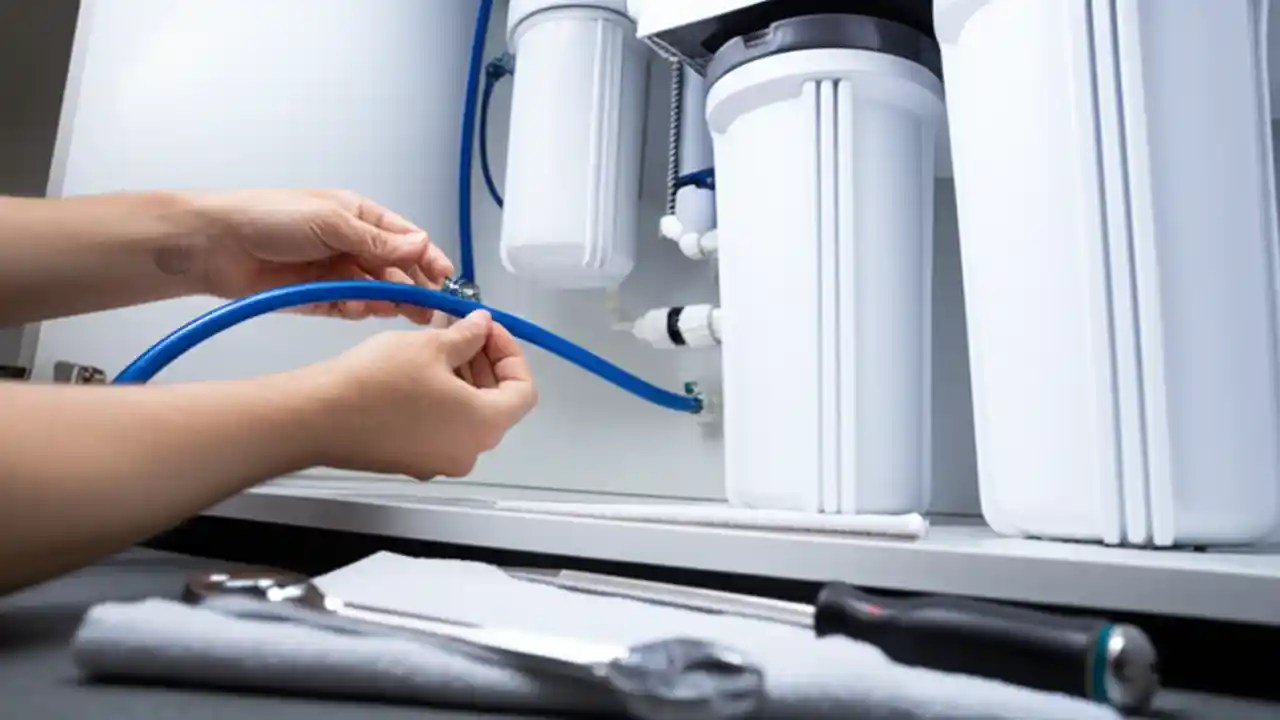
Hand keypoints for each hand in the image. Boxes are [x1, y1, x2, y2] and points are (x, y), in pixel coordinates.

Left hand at [190, 189, 453, 323]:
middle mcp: (349, 243)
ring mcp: (334, 271)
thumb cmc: (267, 217)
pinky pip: (349, 307)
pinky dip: (360, 311)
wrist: (215, 244)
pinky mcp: (318, 297)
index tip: (445, 277)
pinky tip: (366, 311)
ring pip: (376, 290)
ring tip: (406, 314)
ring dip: (391, 301)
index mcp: (357, 215)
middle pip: (395, 268)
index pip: (405, 238)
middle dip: (415, 285)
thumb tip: (421, 244)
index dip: (427, 257)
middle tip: (432, 306)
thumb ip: (378, 241)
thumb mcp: (331, 222)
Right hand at [306, 310, 536, 478]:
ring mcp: (439, 461)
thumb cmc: (377, 381)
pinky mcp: (412, 461)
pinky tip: (419, 371)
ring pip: (467, 415)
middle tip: (465, 330)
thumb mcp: (431, 346)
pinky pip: (441, 427)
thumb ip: (468, 336)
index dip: (511, 354)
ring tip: (440, 344)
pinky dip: (441, 398)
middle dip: (485, 363)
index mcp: (485, 425)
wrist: (317, 417)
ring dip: (463, 378)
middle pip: (496, 404)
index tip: (490, 330)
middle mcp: (468, 451)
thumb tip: (483, 327)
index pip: (523, 391)